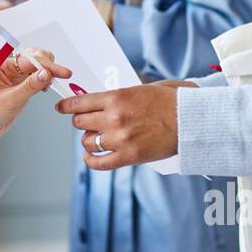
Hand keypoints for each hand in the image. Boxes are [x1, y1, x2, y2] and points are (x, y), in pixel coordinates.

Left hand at [0, 47, 71, 145]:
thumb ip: (29, 87)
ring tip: (56, 79)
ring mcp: (15, 78)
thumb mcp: (9, 101)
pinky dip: (45, 79)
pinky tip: (48, 85)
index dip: (47, 64)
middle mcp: (8, 68)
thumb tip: (46, 74)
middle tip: (62, 75)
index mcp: (1, 65)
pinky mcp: (19, 88)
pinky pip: (35, 78)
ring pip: (37, 67)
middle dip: (49, 63)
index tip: (61, 72)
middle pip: (35, 57)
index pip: (30, 59)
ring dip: (48, 70)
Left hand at [54, 82, 194, 169]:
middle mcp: (114, 118)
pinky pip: (99, 162)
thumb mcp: (141, 89)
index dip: (66, 106)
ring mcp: (120, 138)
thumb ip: (119, 95)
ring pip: (87, 142)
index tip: (61, 108)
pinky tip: (91, 157)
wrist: (191, 120)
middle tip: (85, 122)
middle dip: (80, 122)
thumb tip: (101, 100)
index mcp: (116, 97)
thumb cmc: (170, 102)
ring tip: (94, 139)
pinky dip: (91, 161)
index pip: (79, 103)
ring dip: (88, 140)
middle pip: (80, 122)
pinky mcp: (128, 156)